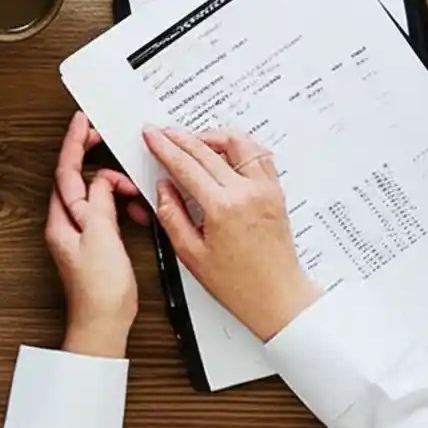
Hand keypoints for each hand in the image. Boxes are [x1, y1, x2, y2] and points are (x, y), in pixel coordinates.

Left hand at [46, 112, 148, 357]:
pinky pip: (106, 212)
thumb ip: (100, 202)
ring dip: (115, 188)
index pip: (65, 171)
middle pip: (78, 179)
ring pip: (95, 195)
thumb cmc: (100, 290)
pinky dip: (121, 206)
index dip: (74, 143)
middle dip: (95, 159)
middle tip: (107, 139)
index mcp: (63, 220)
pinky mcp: (95, 243)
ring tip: (134, 195)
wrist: (103, 324)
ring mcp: (80, 233)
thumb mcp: (102, 236)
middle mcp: (67, 224)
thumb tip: (102, 180)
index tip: (82, 122)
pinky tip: (135, 214)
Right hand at [143, 127, 320, 340]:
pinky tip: (225, 151)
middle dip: (180, 137)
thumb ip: (172, 216)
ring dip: (213, 136)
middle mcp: (246, 192)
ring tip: (194, 140)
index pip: (185, 165)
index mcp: (222, 208)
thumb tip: (163, 188)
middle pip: (206, 150)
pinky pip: (259, 155)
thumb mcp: (191, 254)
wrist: (277, 296)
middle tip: (163, 132)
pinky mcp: (275, 192)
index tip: (151, 135)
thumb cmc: (238, 284)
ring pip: (238, 143)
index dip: (164, 147)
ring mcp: (264, 188)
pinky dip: (240, 146)